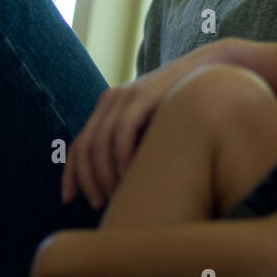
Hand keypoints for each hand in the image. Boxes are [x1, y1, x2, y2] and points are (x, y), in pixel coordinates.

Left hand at [61, 40, 231, 210]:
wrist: (208, 72)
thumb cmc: (182, 110)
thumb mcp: (152, 129)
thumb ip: (134, 149)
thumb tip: (121, 188)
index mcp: (107, 109)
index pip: (78, 145)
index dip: (71, 174)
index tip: (68, 200)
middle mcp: (110, 100)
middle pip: (85, 147)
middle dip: (88, 180)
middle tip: (99, 204)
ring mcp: (125, 96)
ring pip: (100, 142)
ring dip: (104, 173)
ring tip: (116, 194)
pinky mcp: (143, 95)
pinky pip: (122, 130)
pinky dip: (120, 155)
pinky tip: (127, 174)